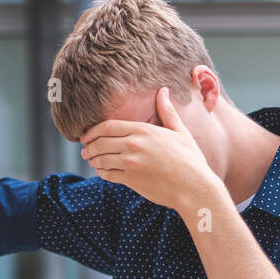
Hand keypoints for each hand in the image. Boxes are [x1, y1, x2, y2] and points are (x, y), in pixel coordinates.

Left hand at [79, 86, 221, 210]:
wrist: (194, 187)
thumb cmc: (190, 159)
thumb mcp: (180, 132)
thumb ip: (167, 112)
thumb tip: (163, 91)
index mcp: (144, 130)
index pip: (108, 126)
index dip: (93, 130)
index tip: (86, 135)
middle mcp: (134, 145)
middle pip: (100, 142)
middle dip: (89, 146)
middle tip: (85, 150)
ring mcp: (131, 164)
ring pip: (101, 159)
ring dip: (93, 160)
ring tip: (91, 161)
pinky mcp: (131, 181)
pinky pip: (108, 175)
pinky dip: (101, 173)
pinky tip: (102, 171)